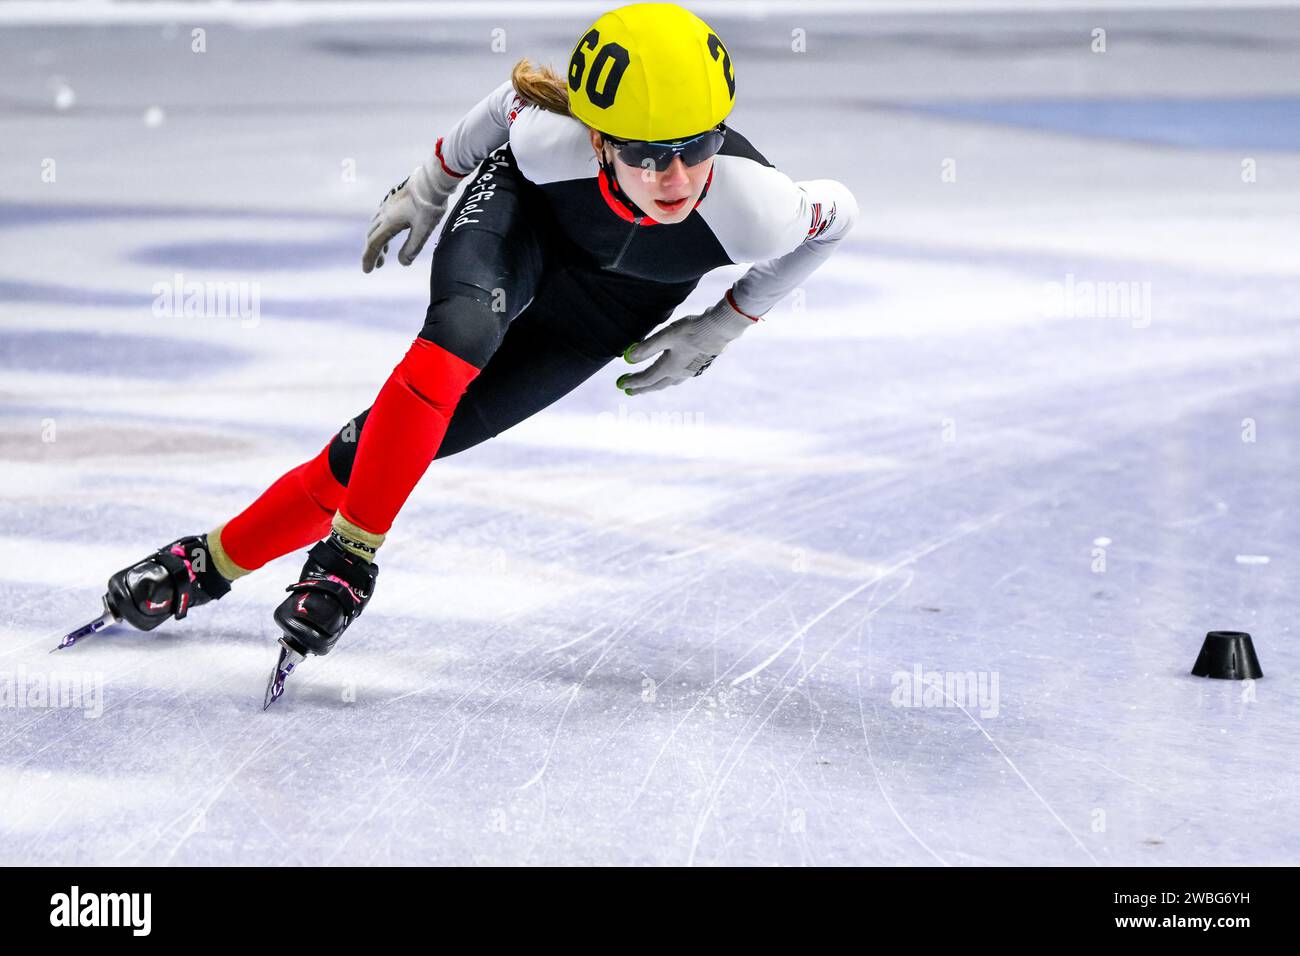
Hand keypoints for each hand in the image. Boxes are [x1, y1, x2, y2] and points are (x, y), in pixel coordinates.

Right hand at [361, 160, 462, 272]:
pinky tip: (390, 232)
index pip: (374, 244)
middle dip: (373, 252)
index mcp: (389, 222)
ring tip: (385, 254)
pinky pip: (382, 217)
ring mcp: (388, 205)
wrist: (433, 180)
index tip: (367, 270)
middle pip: (372, 236)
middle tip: (377, 266)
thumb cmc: (430, 205)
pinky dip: (382, 230)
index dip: (369, 258)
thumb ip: (412, 248)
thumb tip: (403, 263)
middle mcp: (385, 213)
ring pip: (376, 226)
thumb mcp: (423, 230)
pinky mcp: (394, 200)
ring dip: (378, 241)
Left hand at [616, 293, 759, 394]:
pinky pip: (680, 377)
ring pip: (669, 382)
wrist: (720, 329)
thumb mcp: (666, 336)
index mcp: (670, 367)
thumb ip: (647, 347)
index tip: (621, 384)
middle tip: (630, 392)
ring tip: (649, 386)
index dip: (633, 382)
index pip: (646, 378)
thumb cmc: (692, 330)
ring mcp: (691, 371)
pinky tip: (672, 374)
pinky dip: (670, 379)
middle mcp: (680, 373)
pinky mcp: (699, 365)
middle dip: (642, 388)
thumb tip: (629, 357)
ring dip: (656, 385)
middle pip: (657, 385)